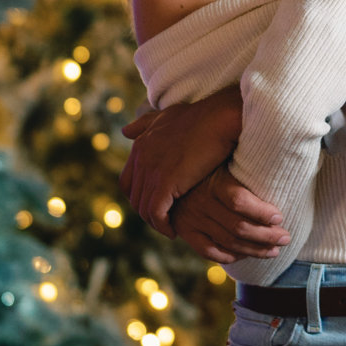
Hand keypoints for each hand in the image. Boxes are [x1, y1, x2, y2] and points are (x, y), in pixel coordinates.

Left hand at [120, 84, 244, 234]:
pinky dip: (163, 225)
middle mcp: (141, 159)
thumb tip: (125, 132)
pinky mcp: (166, 183)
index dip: (140, 196)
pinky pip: (156, 213)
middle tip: (165, 221)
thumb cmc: (201, 116)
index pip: (127, 182)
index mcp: (140, 145)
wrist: (220, 118)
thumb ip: (144, 124)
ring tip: (170, 228)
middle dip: (147, 212)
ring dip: (155, 223)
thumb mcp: (166, 115)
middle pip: (134, 197)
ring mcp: (152, 171)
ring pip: (144, 209)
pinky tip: (174, 230)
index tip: (157, 204)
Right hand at [170, 165, 291, 264]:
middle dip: (267, 236)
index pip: (239, 202)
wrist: (173, 169)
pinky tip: (245, 254)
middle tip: (286, 237)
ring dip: (255, 250)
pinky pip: (209, 251)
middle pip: (238, 227)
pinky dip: (229, 256)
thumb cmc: (212, 159)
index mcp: (214, 181)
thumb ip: (247, 154)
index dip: (262, 212)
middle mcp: (201, 202)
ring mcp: (191, 219)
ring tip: (274, 250)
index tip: (280, 217)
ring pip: (228, 242)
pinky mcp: (185, 231)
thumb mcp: (227, 153)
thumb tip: (278, 144)